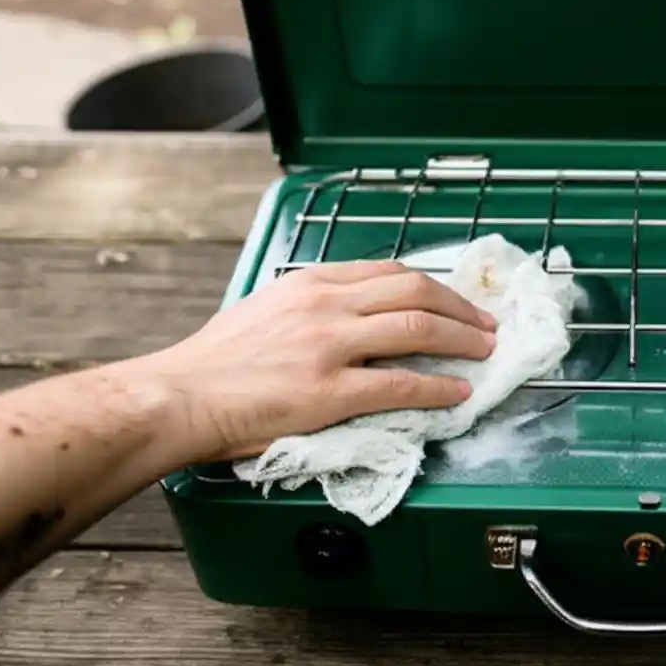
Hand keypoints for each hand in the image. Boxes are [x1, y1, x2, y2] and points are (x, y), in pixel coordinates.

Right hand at [135, 260, 497, 463]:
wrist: (179, 394)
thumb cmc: (215, 362)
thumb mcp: (266, 309)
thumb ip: (310, 307)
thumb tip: (353, 319)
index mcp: (311, 282)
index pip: (389, 271)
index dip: (433, 285)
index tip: (455, 299)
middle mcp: (326, 304)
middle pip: (414, 291)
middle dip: (460, 307)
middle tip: (486, 324)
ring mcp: (330, 346)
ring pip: (417, 328)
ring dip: (461, 340)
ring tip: (484, 352)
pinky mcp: (329, 390)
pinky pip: (399, 384)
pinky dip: (437, 388)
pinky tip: (455, 394)